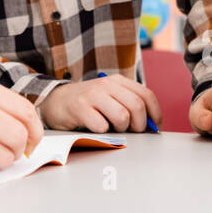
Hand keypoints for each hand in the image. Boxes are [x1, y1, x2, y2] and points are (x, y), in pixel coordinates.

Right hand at [40, 75, 162, 131]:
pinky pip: (102, 126)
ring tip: (112, 128)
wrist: (57, 101)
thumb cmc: (88, 103)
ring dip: (121, 128)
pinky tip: (96, 127)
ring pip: (122, 116)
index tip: (154, 127)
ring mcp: (92, 95)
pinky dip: (103, 132)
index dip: (155, 114)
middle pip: (137, 106)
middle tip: (133, 131)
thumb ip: (129, 105)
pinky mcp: (80, 108)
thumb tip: (151, 125)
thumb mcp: (110, 97)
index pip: (146, 95)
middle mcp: (106, 85)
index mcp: (118, 81)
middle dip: (139, 125)